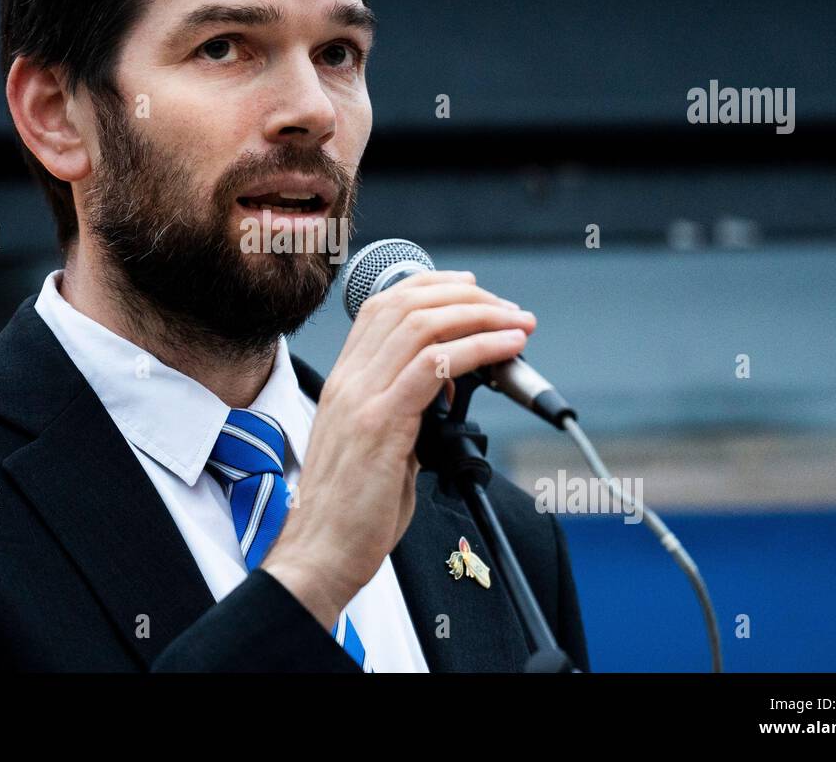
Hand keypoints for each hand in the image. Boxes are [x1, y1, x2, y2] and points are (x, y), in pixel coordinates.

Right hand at [260, 270, 535, 628]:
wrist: (319, 551)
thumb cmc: (351, 508)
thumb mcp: (380, 442)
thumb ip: (409, 406)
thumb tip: (451, 384)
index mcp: (346, 379)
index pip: (385, 304)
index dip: (433, 286)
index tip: (472, 289)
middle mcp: (350, 379)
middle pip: (408, 304)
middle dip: (467, 296)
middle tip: (508, 309)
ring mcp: (362, 398)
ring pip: (423, 325)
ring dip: (480, 316)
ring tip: (517, 324)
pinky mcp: (381, 425)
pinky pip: (435, 366)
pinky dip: (478, 348)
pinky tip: (506, 350)